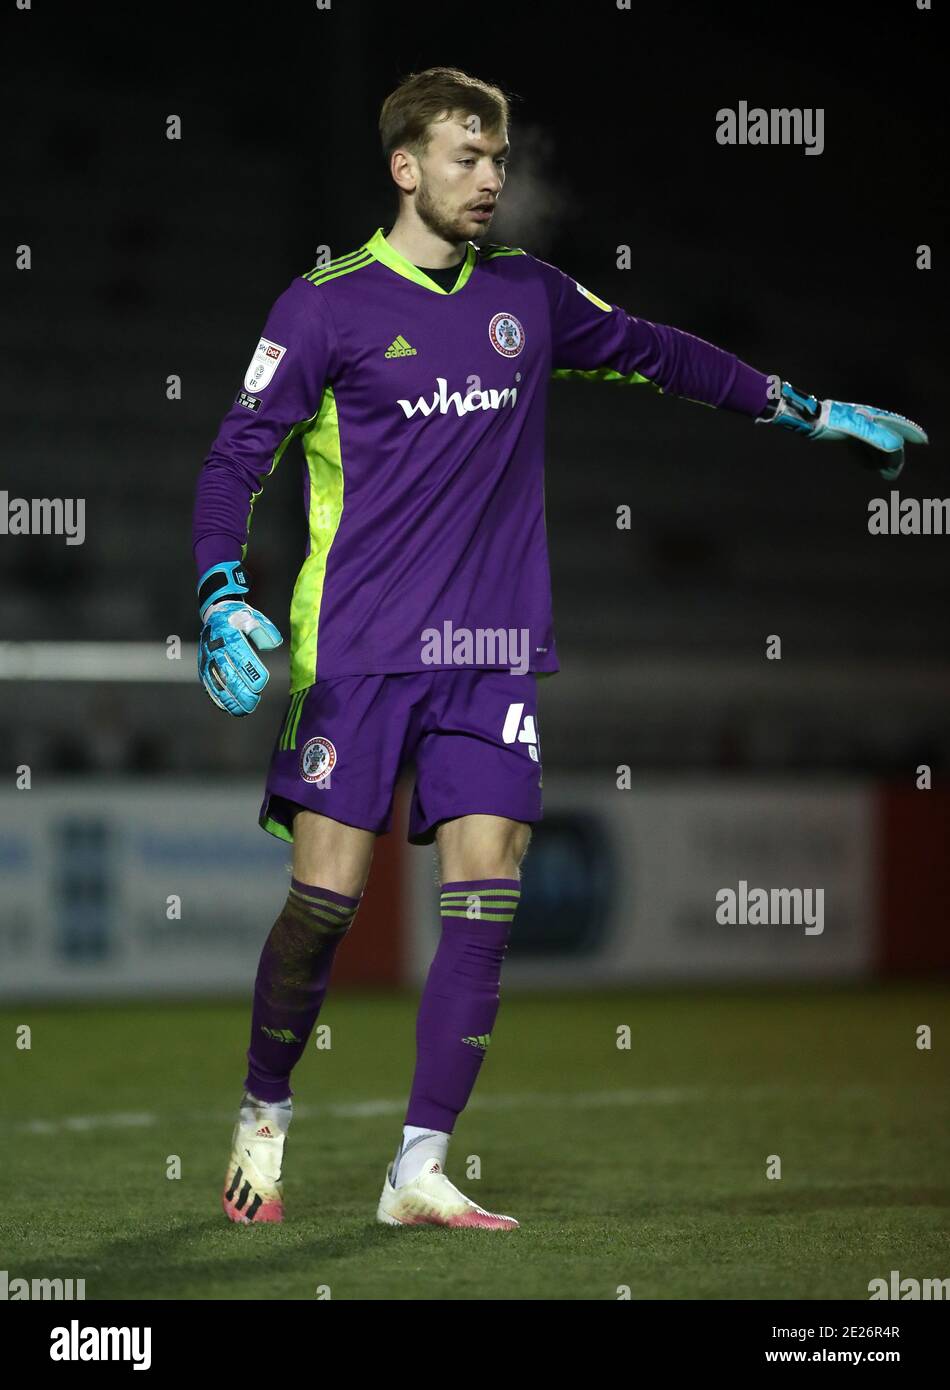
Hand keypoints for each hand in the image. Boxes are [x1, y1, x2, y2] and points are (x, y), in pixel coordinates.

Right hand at [198, 600, 282, 714]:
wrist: (215, 613)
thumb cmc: (239, 617)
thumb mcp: (253, 617)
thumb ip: (264, 631)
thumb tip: (272, 645)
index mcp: (229, 635)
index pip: (240, 656)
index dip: (250, 672)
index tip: (261, 685)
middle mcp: (215, 648)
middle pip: (227, 674)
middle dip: (240, 691)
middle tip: (253, 703)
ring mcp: (207, 658)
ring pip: (216, 682)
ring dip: (228, 698)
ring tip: (241, 711)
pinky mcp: (202, 665)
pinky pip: (208, 684)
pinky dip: (216, 697)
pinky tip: (226, 708)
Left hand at [758, 382, 927, 480]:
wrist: (807, 418)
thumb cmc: (831, 422)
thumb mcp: (857, 430)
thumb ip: (876, 437)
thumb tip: (897, 447)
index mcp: (873, 417)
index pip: (896, 426)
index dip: (910, 433)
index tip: (923, 440)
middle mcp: (867, 420)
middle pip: (885, 439)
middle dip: (892, 457)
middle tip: (893, 475)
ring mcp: (856, 427)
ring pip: (874, 444)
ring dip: (881, 459)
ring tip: (885, 475)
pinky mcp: (845, 433)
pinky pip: (861, 447)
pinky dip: (867, 457)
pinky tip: (868, 467)